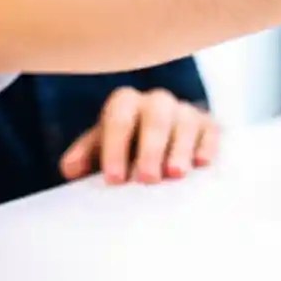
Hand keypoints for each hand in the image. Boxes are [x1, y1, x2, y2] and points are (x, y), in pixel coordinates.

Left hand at [59, 87, 219, 183]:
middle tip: (148, 178)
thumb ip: (85, 154)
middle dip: (151, 148)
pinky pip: (210, 131)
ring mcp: (184, 111)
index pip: (119, 119)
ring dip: (180, 148)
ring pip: (185, 122)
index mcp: (125, 103)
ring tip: (175, 174)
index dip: (115, 148)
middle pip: (155, 118)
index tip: (114, 179)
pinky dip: (206, 145)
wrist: (157, 135)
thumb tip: (71, 168)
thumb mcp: (100, 146)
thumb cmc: (125, 145)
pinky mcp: (208, 125)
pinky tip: (201, 163)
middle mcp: (156, 102)